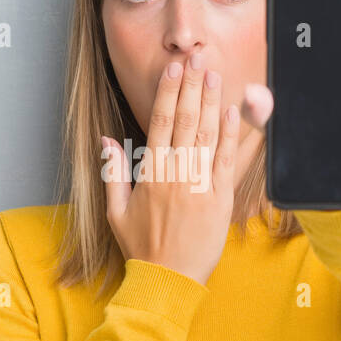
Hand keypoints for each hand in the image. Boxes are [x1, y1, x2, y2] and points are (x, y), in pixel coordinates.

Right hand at [101, 51, 240, 286]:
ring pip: (206, 135)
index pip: (159, 123)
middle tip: (198, 59)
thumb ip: (113, 171)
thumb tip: (107, 140)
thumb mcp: (115, 211)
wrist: (167, 281)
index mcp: (150, 175)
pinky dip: (230, 135)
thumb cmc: (141, 246)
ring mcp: (199, 186)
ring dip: (211, 102)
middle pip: (184, 120)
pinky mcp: (220, 199)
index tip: (173, 69)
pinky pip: (226, 161)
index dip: (167, 92)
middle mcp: (175, 175)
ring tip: (216, 75)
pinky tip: (233, 112)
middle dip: (192, 87)